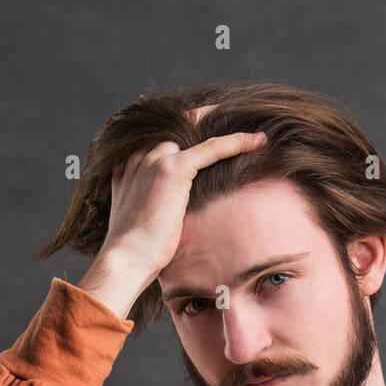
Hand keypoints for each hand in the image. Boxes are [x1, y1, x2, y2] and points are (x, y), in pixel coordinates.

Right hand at [101, 106, 266, 279]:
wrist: (127, 259)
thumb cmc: (135, 252)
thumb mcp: (144, 221)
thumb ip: (155, 205)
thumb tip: (177, 214)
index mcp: (128, 168)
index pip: (161, 140)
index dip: (187, 135)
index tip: (209, 136)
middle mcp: (139, 157)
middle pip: (178, 129)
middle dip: (206, 126)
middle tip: (234, 127)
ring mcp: (154, 160)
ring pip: (196, 133)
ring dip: (225, 131)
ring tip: (250, 134)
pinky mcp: (172, 168)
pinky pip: (212, 147)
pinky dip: (237, 141)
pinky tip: (258, 140)